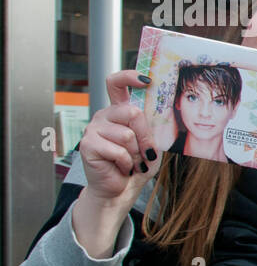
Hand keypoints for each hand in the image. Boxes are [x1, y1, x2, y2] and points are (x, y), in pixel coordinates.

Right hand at [77, 70, 160, 205]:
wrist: (120, 189)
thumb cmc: (137, 164)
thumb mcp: (151, 143)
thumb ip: (151, 127)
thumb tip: (159, 114)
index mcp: (119, 111)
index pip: (116, 84)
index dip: (129, 77)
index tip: (146, 80)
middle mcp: (104, 116)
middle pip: (132, 112)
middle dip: (145, 136)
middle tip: (146, 153)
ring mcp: (93, 129)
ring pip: (127, 135)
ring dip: (136, 154)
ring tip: (130, 162)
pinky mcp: (88, 145)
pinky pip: (118, 151)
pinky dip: (126, 163)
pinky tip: (121, 167)